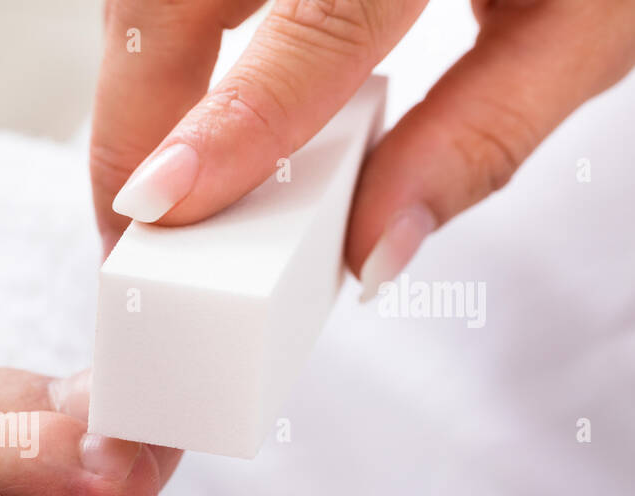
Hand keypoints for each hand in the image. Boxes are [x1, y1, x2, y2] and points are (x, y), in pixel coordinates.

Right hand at [91, 0, 634, 290]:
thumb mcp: (589, 19)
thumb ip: (482, 136)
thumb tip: (375, 248)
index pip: (315, 23)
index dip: (229, 124)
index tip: (163, 207)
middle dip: (131, 119)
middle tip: (138, 227)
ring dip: (136, 80)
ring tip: (159, 173)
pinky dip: (161, 38)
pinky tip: (182, 94)